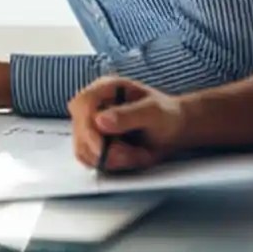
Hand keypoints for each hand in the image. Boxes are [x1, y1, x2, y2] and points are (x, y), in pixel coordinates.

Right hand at [67, 76, 186, 172]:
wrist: (173, 131)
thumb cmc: (167, 115)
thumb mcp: (155, 112)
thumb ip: (129, 115)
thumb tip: (99, 121)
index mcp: (105, 88)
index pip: (82, 104)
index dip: (87, 127)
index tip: (101, 147)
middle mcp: (93, 104)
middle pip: (79, 129)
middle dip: (105, 149)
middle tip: (134, 154)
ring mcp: (90, 123)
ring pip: (82, 147)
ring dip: (110, 158)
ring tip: (137, 154)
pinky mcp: (92, 141)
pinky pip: (88, 158)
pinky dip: (108, 163)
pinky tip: (128, 157)